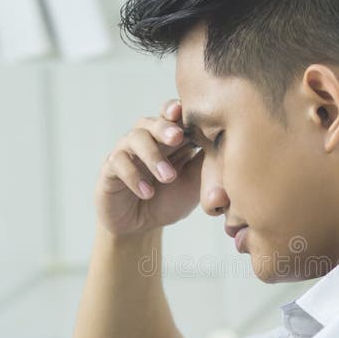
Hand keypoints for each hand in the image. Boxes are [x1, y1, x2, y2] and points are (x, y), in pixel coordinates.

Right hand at [94, 99, 204, 237]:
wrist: (141, 227)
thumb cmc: (170, 199)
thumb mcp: (194, 183)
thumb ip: (207, 164)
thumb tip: (228, 145)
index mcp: (169, 138)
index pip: (173, 116)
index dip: (177, 111)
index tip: (185, 112)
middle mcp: (147, 138)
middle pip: (153, 121)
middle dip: (166, 127)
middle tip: (177, 138)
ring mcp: (126, 151)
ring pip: (135, 138)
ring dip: (153, 156)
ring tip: (168, 177)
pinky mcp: (110, 168)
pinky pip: (118, 162)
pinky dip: (134, 176)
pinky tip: (147, 192)